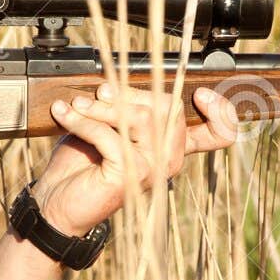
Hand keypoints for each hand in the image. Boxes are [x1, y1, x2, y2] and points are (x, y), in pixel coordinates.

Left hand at [29, 82, 240, 235]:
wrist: (57, 200)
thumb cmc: (82, 162)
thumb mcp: (110, 125)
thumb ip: (128, 105)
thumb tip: (121, 79)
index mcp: (172, 146)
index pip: (219, 133)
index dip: (222, 112)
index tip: (203, 94)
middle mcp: (170, 159)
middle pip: (171, 107)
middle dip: (132, 92)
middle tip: (100, 92)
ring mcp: (155, 168)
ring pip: (141, 118)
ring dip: (102, 107)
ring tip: (78, 106)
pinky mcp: (133, 174)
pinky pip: (112, 135)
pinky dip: (84, 122)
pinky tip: (67, 117)